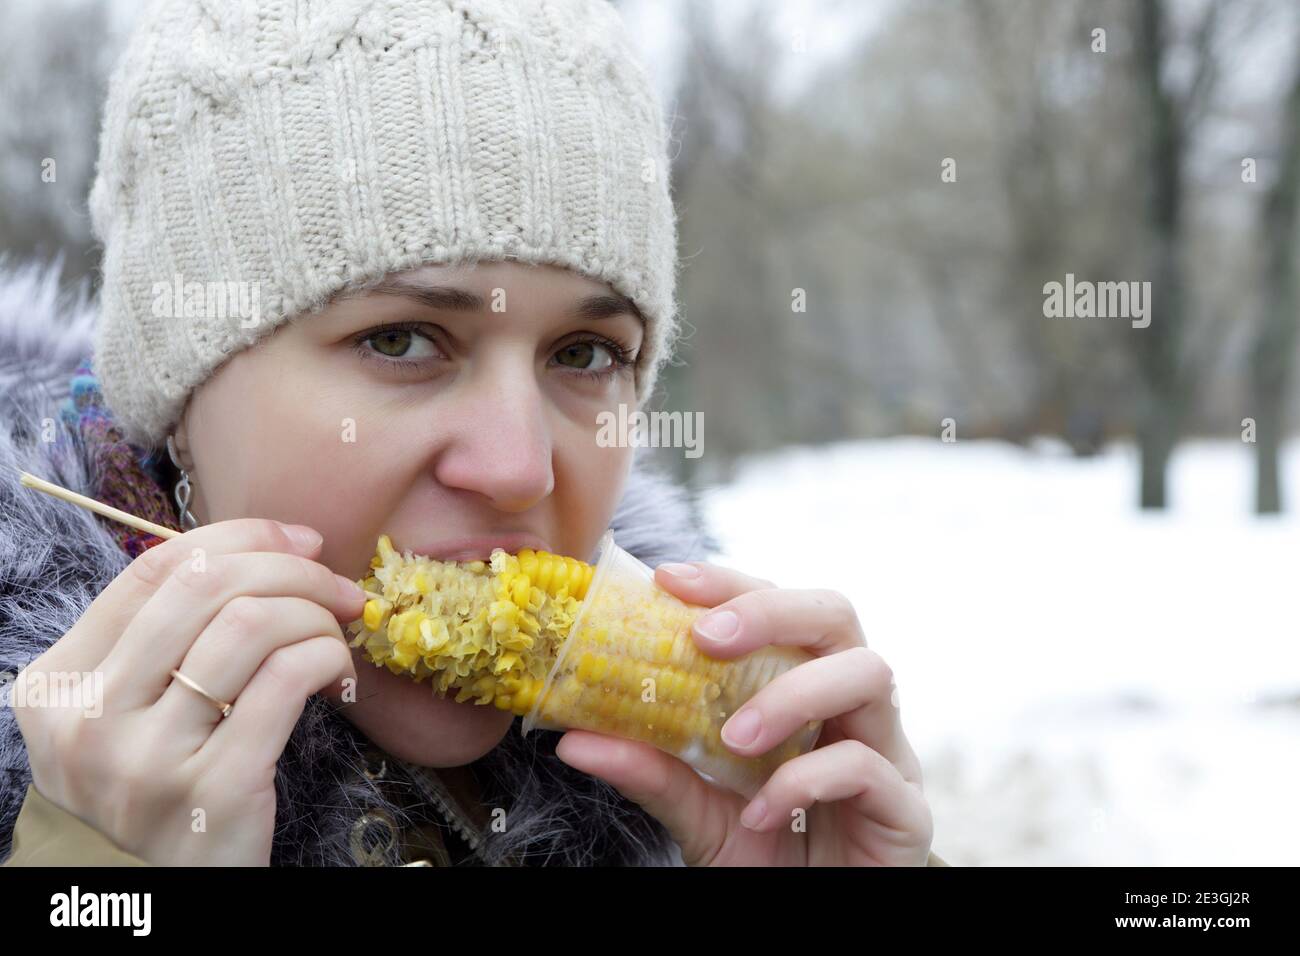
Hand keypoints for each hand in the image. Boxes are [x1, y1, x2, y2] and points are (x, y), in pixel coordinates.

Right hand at [13, 519, 363, 864]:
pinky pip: (286, 680)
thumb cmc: (157, 787)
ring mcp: (146, 759)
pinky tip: (336, 676)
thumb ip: (170, 634)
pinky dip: (328, 658)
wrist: (158, 900)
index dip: (242, 538)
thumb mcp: (128, 711)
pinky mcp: (213, 790)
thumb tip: (278, 545)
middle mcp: (89, 719)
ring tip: (334, 639)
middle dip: (293, 571)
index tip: (300, 543)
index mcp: (59, 684)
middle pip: (208, 587)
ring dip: (316, 617)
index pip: (156, 569)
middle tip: (338, 588)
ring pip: (251, 626)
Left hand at [553, 560, 932, 865]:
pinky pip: (866, 766)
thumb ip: (649, 769)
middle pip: (836, 614)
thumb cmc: (764, 853)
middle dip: (771, 610)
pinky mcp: (905, 808)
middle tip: (707, 638)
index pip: (777, 606)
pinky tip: (761, 810)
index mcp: (803, 685)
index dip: (729, 583)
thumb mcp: (694, 808)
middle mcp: (850, 706)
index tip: (669, 578)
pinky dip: (804, 781)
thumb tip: (574, 738)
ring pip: (869, 673)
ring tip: (736, 738)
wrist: (813, 923)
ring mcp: (887, 751)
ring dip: (793, 694)